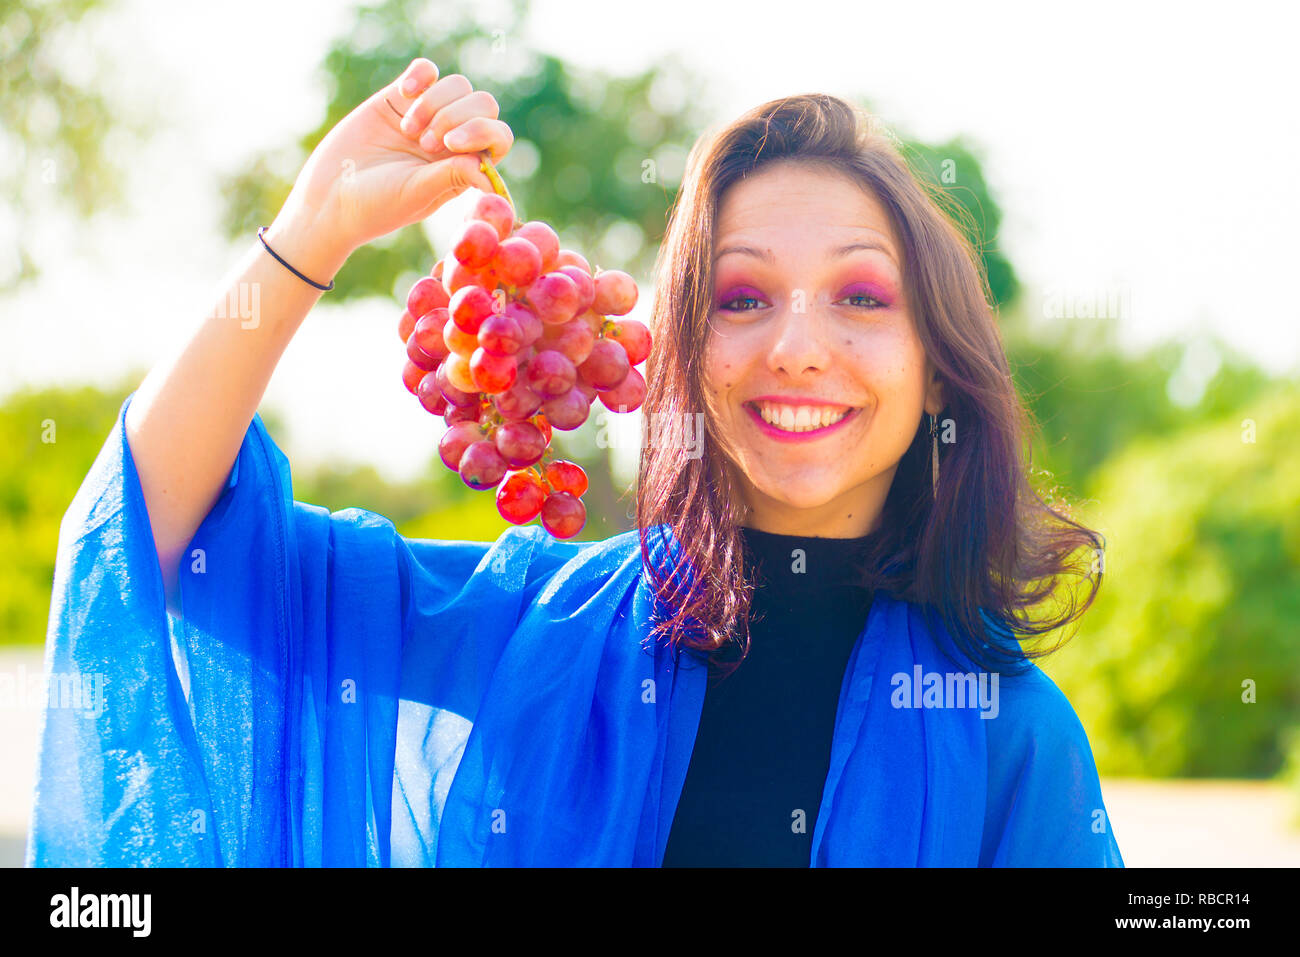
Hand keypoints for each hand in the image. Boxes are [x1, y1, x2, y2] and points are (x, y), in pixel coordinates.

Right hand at [278, 57, 514, 260]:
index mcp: (466, 167)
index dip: (483, 131)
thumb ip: (454, 175)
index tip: (450, 145)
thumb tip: (489, 169)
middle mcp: (452, 141)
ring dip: (434, 103)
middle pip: (483, 104)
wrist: (329, 195)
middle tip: (424, 142)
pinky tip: (403, 95)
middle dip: (457, 116)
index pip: (498, 137)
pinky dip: (420, 77)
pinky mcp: (401, 98)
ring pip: (457, 85)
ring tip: (407, 131)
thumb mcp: (418, 193)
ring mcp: (428, 117)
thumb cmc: (377, 205)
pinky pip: (427, 71)